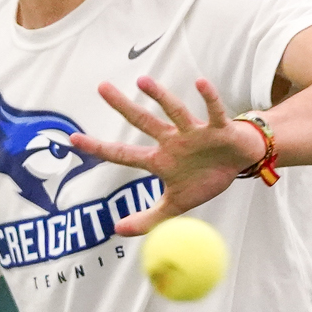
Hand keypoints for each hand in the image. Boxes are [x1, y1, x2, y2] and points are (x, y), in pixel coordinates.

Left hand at [68, 77, 263, 235]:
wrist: (239, 162)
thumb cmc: (205, 178)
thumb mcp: (176, 206)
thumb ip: (148, 220)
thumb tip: (116, 230)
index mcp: (160, 160)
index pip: (123, 154)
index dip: (99, 148)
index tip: (73, 139)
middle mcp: (172, 141)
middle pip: (143, 122)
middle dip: (122, 106)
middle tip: (101, 87)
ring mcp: (194, 133)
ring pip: (174, 112)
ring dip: (160, 97)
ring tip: (142, 82)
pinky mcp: (219, 128)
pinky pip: (213, 111)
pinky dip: (209, 98)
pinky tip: (200, 83)